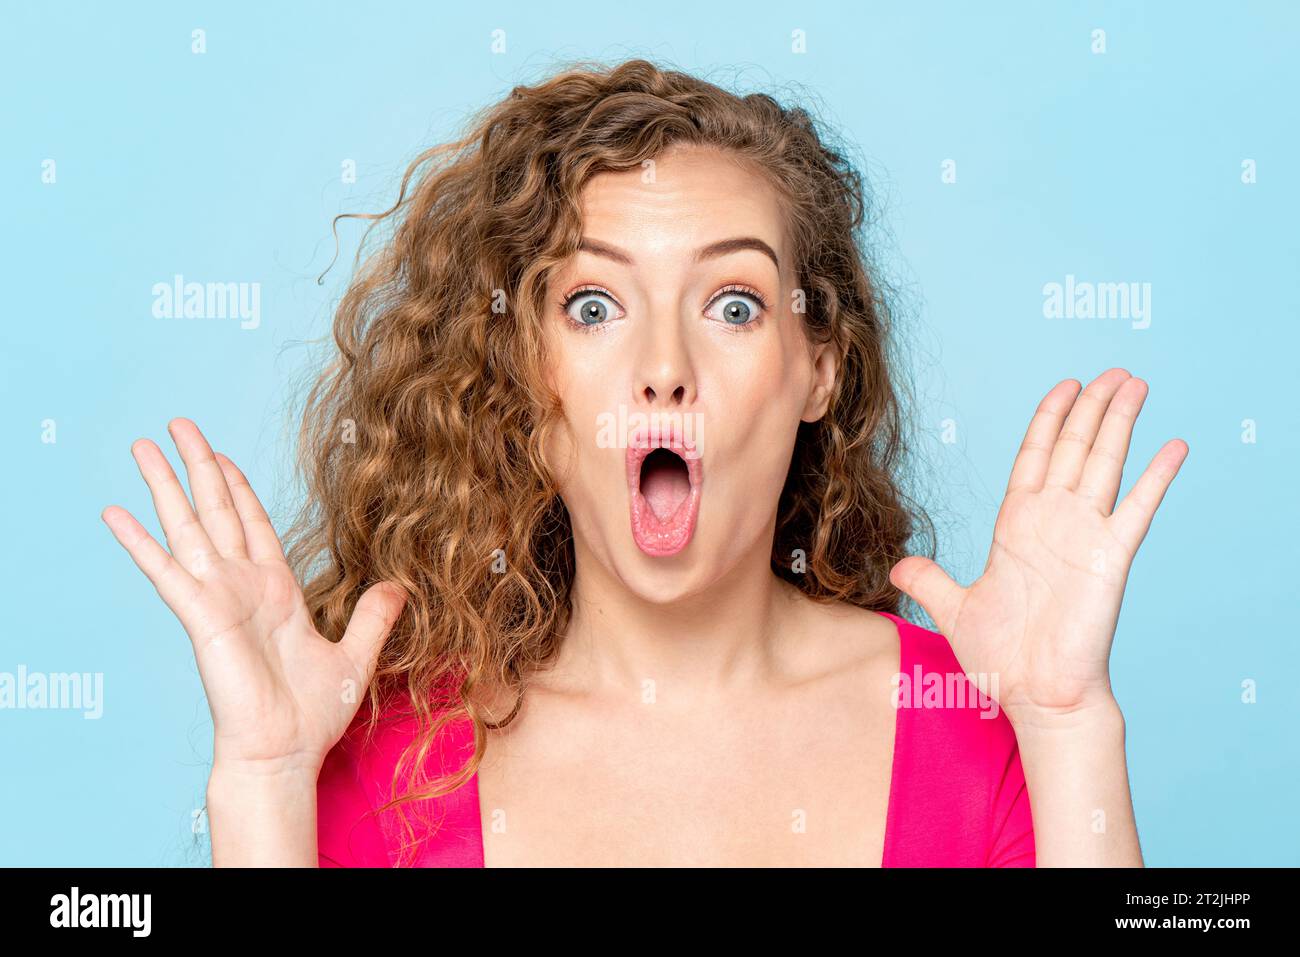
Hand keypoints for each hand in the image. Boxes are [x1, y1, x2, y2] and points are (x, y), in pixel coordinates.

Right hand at [102, 418, 405, 775]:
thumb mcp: (356, 655)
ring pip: (187, 527)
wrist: (286, 752)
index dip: (238, 488)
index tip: (222, 454)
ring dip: (165, 486)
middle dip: (199, 466)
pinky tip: (115, 514)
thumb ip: (374, 617)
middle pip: (216, 511)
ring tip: (142, 446)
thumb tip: (399, 586)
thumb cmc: (312, 715)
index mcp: (275, 590)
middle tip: (178, 425)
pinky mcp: (201, 617)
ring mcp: (218, 599)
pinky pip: (166, 572)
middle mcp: (242, 586)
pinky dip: (140, 543)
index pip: (252, 524)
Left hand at [889, 368, 1187, 728]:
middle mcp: (1053, 522)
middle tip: (1113, 371)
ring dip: (1120, 424)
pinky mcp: (1111, 558)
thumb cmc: (1001, 658)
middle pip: (1074, 448)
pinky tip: (1173, 447)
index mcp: (1017, 526)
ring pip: (1105, 464)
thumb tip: (897, 567)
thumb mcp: (954, 609)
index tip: (1065, 386)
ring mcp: (1085, 536)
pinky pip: (1138, 509)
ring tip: (1136, 385)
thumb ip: (928, 581)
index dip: (1049, 420)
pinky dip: (1155, 477)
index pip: (1035, 457)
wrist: (1034, 695)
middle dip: (1091, 408)